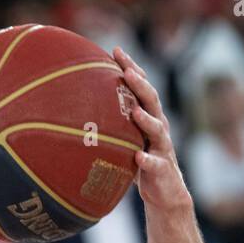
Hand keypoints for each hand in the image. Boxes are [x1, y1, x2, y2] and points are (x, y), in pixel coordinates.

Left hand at [113, 47, 192, 212]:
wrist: (166, 192)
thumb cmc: (141, 161)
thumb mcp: (127, 138)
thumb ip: (113, 121)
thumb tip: (77, 103)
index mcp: (149, 117)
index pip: (141, 87)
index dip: (131, 68)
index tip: (116, 50)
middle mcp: (159, 128)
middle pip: (152, 101)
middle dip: (140, 85)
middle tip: (127, 71)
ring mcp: (162, 148)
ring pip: (158, 130)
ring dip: (147, 120)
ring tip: (135, 111)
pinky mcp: (162, 170)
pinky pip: (155, 164)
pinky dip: (147, 160)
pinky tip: (138, 156)